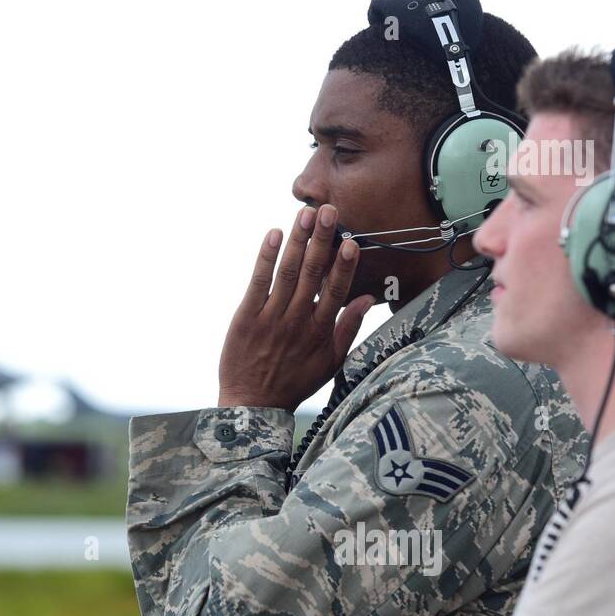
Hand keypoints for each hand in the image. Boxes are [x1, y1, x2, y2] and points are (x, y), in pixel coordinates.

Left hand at [217, 204, 373, 411]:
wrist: (253, 403)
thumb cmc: (295, 382)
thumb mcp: (330, 362)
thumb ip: (348, 328)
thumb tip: (367, 298)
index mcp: (320, 331)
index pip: (335, 291)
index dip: (344, 265)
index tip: (351, 242)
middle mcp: (297, 320)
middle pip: (313, 274)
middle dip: (321, 241)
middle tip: (328, 212)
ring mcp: (271, 317)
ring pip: (287, 273)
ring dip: (297, 242)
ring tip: (305, 215)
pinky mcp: (246, 316)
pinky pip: (258, 281)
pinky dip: (266, 258)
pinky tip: (274, 235)